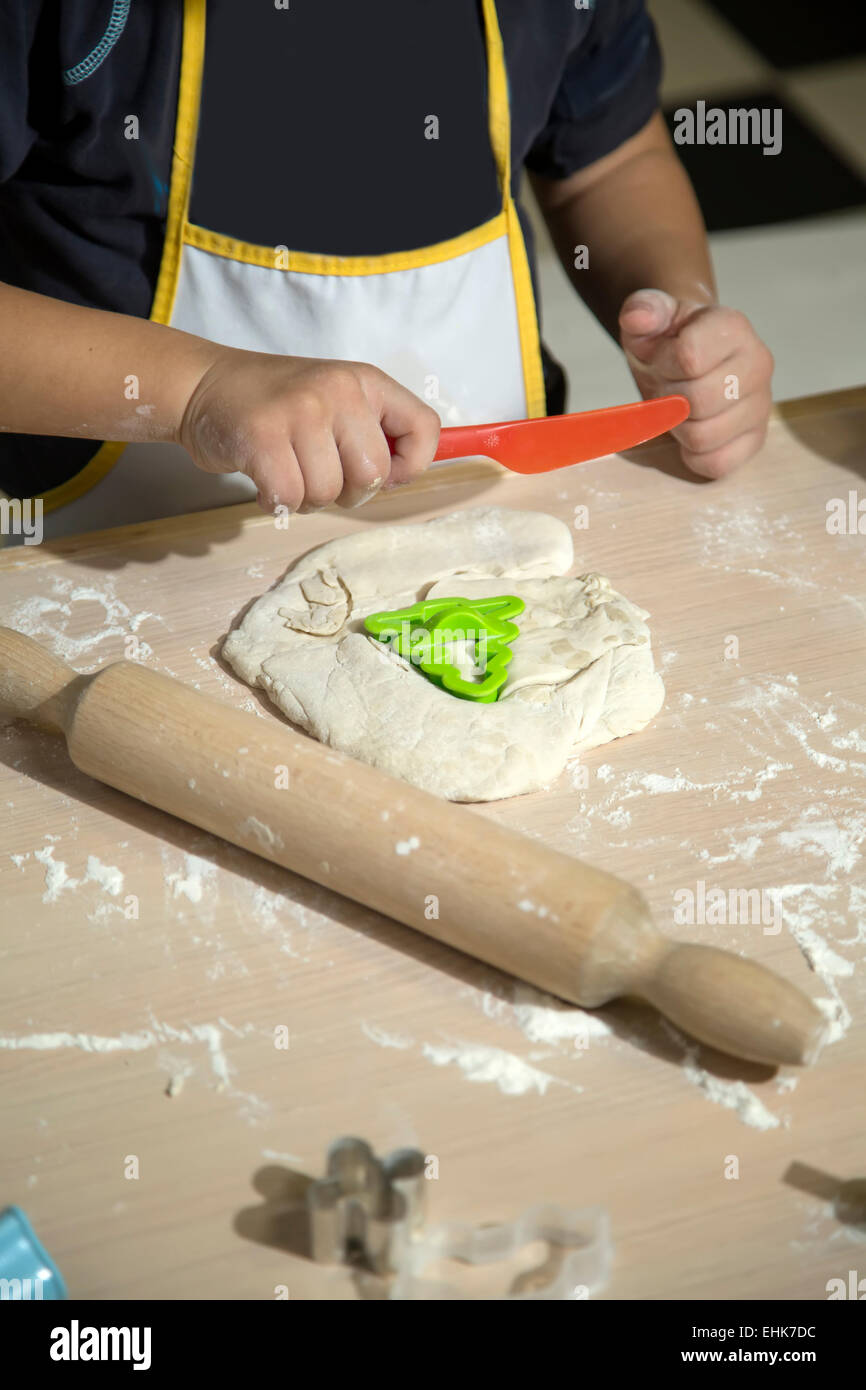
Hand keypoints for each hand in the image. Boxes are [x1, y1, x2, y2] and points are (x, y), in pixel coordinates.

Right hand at [178, 350, 440, 511]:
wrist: (205, 385)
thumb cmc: (277, 404)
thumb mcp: (336, 401)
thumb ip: (374, 433)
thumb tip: (405, 475)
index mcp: (365, 382)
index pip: (424, 429)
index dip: (412, 466)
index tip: (387, 474)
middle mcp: (338, 390)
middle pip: (374, 475)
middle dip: (349, 493)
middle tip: (320, 475)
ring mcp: (300, 411)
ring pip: (329, 493)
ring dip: (307, 498)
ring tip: (287, 470)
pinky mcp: (263, 438)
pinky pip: (290, 498)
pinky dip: (277, 503)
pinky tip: (265, 480)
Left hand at [618, 289, 773, 477]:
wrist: (684, 361)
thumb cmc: (666, 342)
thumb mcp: (649, 320)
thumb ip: (643, 310)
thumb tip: (638, 318)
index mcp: (733, 327)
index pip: (689, 358)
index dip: (663, 364)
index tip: (663, 359)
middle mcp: (758, 363)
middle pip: (697, 402)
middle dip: (669, 398)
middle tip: (669, 387)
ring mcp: (762, 405)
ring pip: (704, 436)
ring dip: (678, 427)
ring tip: (680, 408)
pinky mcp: (755, 440)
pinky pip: (717, 464)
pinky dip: (694, 455)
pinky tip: (691, 431)